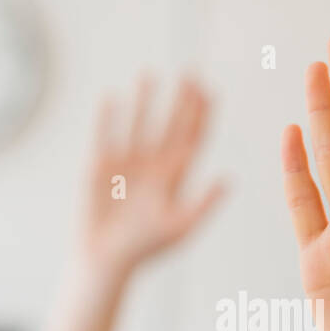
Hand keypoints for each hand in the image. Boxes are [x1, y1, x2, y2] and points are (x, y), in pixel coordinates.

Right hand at [82, 76, 225, 277]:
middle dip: (181, 99)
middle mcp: (154, 164)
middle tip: (191, 71)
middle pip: (170, 123)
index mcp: (176, 175)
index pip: (192, 137)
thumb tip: (228, 179)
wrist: (107, 259)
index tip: (209, 90)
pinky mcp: (101, 166)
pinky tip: (112, 97)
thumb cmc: (146, 247)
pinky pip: (106, 135)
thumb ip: (203, 203)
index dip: (201, 114)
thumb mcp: (180, 227)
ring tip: (150, 74)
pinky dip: (109, 117)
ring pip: (139, 123)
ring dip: (145, 100)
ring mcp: (128, 162)